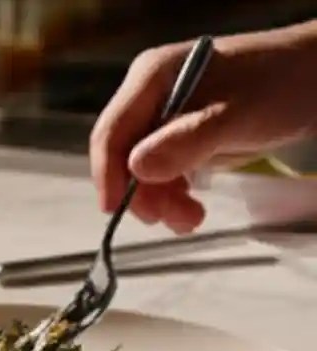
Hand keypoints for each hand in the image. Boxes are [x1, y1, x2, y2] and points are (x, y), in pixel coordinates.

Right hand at [89, 20, 316, 233]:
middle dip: (142, 191)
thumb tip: (137, 169)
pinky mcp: (184, 135)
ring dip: (160, 199)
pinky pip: (163, 171)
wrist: (316, 81)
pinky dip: (173, 194)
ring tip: (190, 219)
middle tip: (169, 219)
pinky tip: (192, 208)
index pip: (112, 130)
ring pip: (142, 169)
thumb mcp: (233, 115)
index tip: (115, 210)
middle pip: (124, 153)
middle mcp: (151, 96)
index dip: (108, 172)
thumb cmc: (278, 89)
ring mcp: (166, 117)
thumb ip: (186, 140)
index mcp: (152, 78)